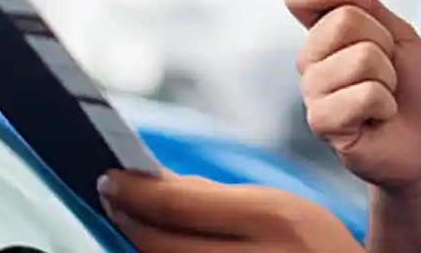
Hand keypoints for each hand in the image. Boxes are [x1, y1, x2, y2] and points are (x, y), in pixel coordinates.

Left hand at [97, 170, 360, 252]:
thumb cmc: (311, 247)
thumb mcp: (278, 208)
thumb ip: (215, 197)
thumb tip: (150, 183)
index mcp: (273, 220)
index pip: (179, 206)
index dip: (134, 191)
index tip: (109, 175)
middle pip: (161, 243)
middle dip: (127, 216)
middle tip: (109, 193)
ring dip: (137, 241)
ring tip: (127, 217)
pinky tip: (154, 244)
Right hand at [285, 0, 420, 190]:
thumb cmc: (410, 91)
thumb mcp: (397, 33)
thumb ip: (365, 0)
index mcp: (322, 33)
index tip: (361, 9)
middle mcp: (309, 59)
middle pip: (344, 19)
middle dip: (383, 43)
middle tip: (387, 69)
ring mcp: (312, 91)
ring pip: (361, 57)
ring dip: (388, 78)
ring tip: (383, 94)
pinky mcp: (322, 122)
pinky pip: (364, 94)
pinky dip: (385, 105)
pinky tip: (378, 117)